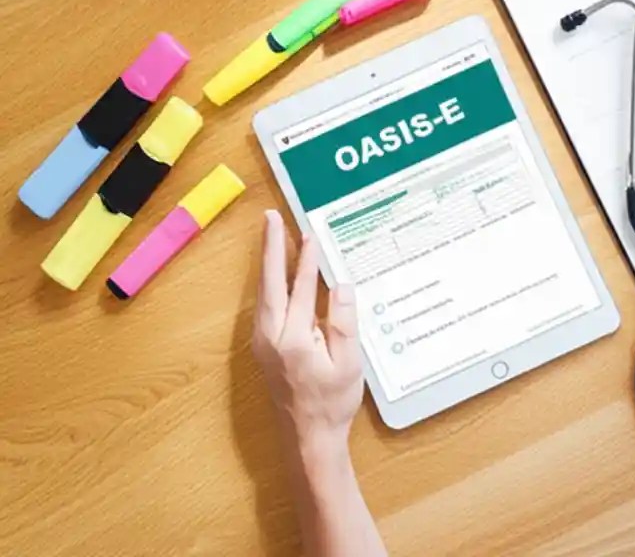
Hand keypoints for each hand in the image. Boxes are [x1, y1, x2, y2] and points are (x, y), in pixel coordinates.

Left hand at [253, 210, 363, 458]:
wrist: (308, 438)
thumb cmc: (332, 404)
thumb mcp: (349, 364)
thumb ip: (343, 323)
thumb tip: (341, 286)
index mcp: (293, 339)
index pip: (299, 289)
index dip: (306, 260)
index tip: (309, 234)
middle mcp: (270, 337)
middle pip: (270, 283)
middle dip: (272, 249)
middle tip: (272, 219)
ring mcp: (263, 343)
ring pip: (264, 293)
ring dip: (270, 264)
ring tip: (275, 237)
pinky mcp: (263, 348)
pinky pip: (265, 306)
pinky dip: (271, 284)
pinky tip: (278, 275)